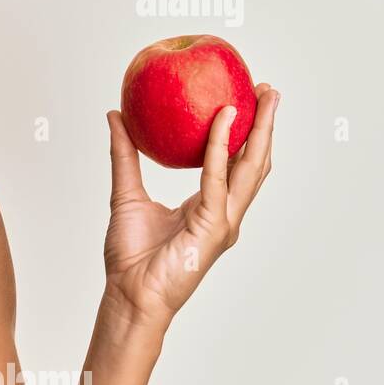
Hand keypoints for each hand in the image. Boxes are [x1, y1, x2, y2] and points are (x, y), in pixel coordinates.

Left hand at [102, 83, 278, 329]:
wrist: (129, 294)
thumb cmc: (130, 256)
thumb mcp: (126, 193)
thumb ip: (124, 155)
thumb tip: (115, 116)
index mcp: (208, 207)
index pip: (234, 163)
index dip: (244, 132)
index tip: (245, 99)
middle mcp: (223, 213)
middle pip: (254, 162)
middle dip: (265, 125)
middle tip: (268, 90)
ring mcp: (223, 221)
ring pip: (250, 168)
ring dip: (259, 131)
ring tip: (263, 99)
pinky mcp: (213, 226)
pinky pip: (218, 179)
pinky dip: (220, 149)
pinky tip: (222, 121)